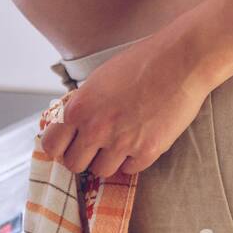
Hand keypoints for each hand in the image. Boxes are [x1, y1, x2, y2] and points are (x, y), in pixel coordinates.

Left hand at [39, 33, 210, 177]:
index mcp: (79, 108)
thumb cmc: (141, 62)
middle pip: (73, 165)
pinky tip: (139, 140)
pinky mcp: (147, 151)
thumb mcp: (99, 79)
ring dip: (107, 160)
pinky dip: (132, 160)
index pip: (51, 146)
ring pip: (101, 171)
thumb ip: (82, 104)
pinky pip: (129, 170)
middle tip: (94, 147)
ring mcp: (122, 143)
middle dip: (82, 157)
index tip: (68, 144)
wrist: (181, 61)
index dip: (59, 146)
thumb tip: (69, 122)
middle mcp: (96, 128)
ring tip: (120, 141)